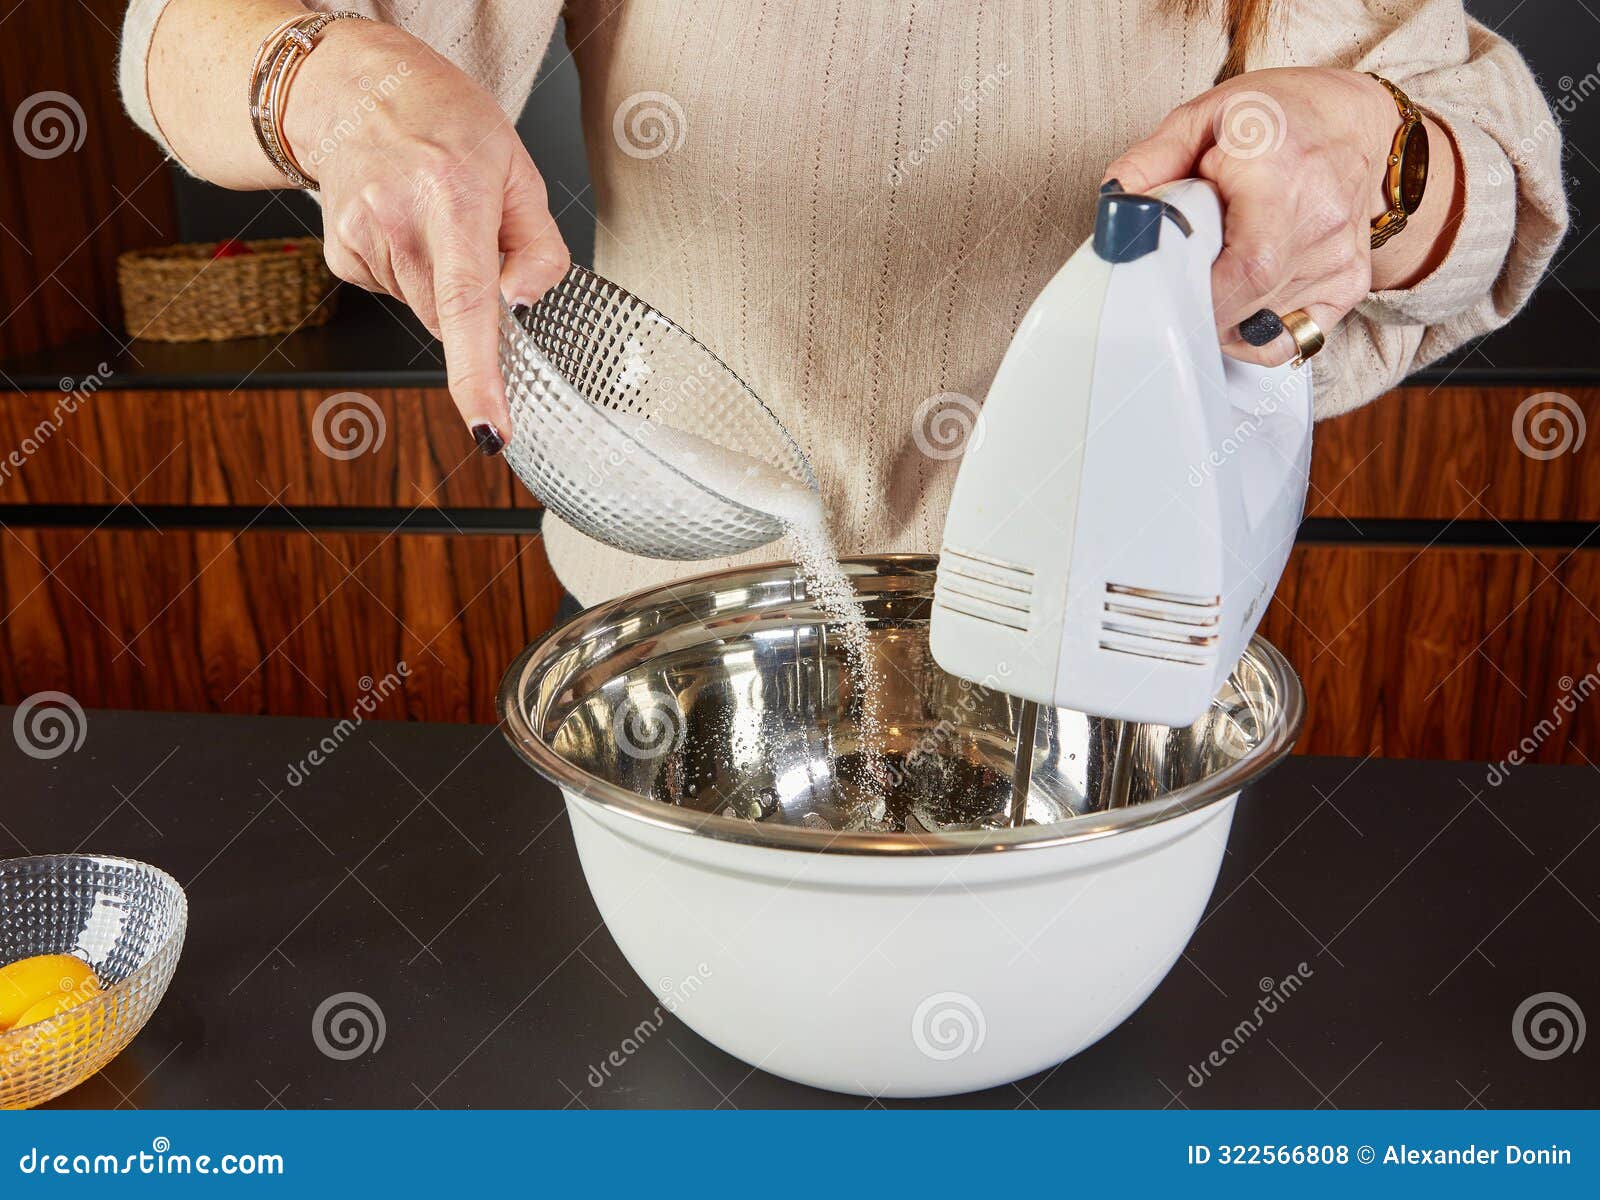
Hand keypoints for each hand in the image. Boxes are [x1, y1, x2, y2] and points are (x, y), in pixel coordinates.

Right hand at [282, 20, 569, 451]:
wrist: (361, 91)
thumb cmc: (451, 128)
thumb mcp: (521, 172)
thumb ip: (540, 247)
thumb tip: (521, 304)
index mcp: (452, 198)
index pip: (468, 307)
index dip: (479, 377)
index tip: (490, 428)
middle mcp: (397, 219)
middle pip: (452, 320)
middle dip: (474, 300)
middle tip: (470, 236)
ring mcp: (360, 237)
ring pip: (426, 311)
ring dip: (441, 284)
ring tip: (432, 220)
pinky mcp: (340, 254)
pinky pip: (397, 295)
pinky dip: (411, 275)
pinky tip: (404, 226)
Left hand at [1102, 67, 1411, 366]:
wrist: (1356, 122)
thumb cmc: (1277, 118)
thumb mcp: (1205, 116)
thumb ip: (1151, 161)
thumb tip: (1115, 208)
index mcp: (1282, 174)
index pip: (1242, 270)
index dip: (1193, 295)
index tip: (1158, 292)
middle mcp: (1320, 223)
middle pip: (1247, 306)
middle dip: (1196, 308)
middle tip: (1172, 287)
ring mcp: (1339, 260)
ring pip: (1262, 329)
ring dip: (1223, 317)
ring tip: (1216, 270)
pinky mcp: (1348, 285)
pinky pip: (1292, 338)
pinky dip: (1256, 334)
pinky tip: (1241, 302)